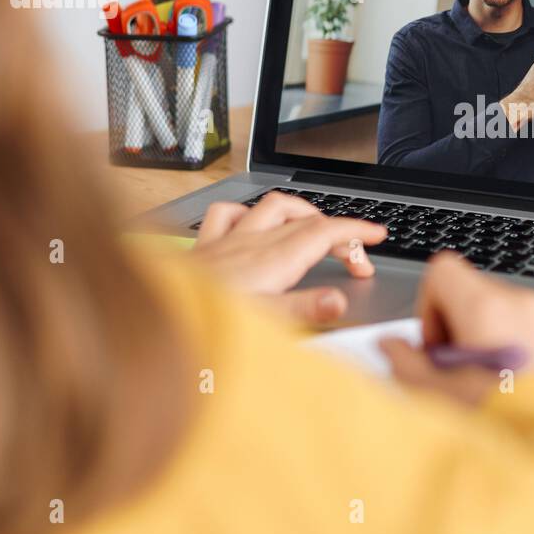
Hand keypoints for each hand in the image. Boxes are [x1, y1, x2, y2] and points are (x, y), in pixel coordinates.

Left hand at [190, 193, 386, 322]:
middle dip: (339, 232)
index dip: (356, 231)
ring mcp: (227, 242)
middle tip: (356, 258)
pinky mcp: (205, 249)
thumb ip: (304, 311)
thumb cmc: (204, 327)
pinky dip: (248, 213)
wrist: (156, 324)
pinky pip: (228, 214)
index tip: (377, 237)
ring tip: (315, 227)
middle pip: (307, 221)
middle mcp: (251, 244)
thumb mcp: (263, 327)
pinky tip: (253, 225)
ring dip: (300, 212)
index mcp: (272, 261)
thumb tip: (339, 300)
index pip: (324, 232)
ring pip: (272, 206)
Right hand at [380, 253, 533, 405]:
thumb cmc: (503, 427)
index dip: (429, 306)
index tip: (435, 345)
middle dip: (459, 327)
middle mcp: (523, 305)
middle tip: (458, 371)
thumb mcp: (437, 398)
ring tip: (490, 386)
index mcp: (486, 309)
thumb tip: (392, 348)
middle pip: (476, 294)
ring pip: (507, 314)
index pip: (443, 272)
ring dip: (490, 339)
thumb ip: (406, 364)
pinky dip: (520, 350)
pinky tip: (517, 390)